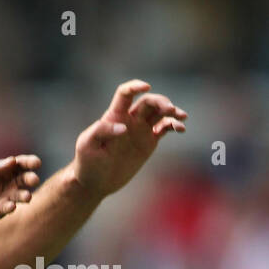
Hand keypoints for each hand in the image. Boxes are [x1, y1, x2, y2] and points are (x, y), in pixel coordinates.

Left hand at [0, 156, 41, 226]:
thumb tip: (12, 161)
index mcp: (4, 169)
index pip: (20, 164)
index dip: (29, 162)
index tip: (36, 163)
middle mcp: (9, 183)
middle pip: (24, 179)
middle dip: (30, 179)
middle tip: (33, 179)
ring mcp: (6, 197)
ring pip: (20, 195)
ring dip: (25, 195)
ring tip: (27, 196)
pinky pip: (8, 208)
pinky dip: (11, 207)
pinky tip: (11, 206)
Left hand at [71, 79, 186, 198]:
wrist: (95, 182)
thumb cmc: (87, 163)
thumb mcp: (87, 146)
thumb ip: (101, 132)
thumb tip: (123, 128)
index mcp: (114, 116)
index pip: (125, 94)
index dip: (135, 87)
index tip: (147, 86)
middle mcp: (129, 119)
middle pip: (149, 101)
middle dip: (161, 101)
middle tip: (169, 109)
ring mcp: (140, 130)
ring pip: (160, 112)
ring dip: (172, 111)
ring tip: (181, 116)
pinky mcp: (149, 141)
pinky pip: (165, 128)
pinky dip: (174, 125)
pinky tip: (181, 129)